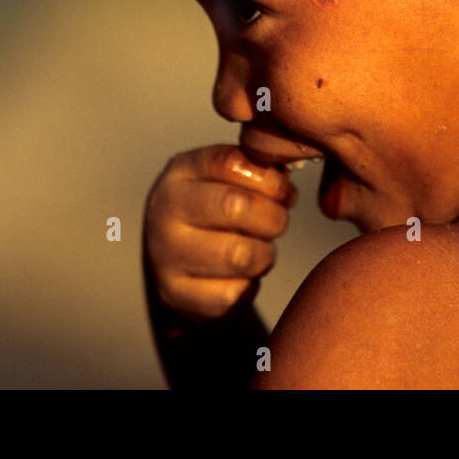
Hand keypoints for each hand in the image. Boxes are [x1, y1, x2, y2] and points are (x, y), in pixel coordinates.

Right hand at [144, 144, 297, 322]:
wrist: (176, 264)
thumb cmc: (217, 211)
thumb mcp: (229, 179)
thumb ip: (259, 169)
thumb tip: (294, 167)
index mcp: (181, 171)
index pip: (231, 163)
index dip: (271, 180)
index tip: (284, 193)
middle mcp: (165, 210)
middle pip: (238, 207)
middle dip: (273, 218)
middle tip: (275, 223)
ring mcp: (164, 255)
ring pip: (242, 256)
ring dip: (264, 255)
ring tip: (256, 249)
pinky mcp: (175, 295)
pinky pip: (235, 294)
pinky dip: (248, 286)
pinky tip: (238, 276)